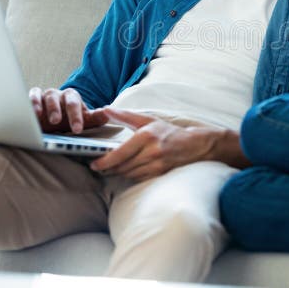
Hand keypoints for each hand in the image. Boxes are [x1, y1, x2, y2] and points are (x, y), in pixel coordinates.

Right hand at [29, 87, 108, 133]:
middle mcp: (58, 94)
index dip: (76, 116)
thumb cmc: (69, 120)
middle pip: (58, 98)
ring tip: (42, 118)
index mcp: (72, 98)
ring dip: (44, 106)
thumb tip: (108, 114)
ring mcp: (45, 95)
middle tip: (57, 121)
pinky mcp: (33, 98)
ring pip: (44, 96)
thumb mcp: (83, 120)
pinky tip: (32, 113)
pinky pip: (32, 96)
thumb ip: (95, 117)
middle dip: (57, 109)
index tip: (77, 129)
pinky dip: (32, 103)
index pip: (74, 104)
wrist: (52, 122)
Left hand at [89, 107, 217, 180]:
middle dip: (108, 168)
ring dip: (118, 172)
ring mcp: (156, 164)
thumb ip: (124, 115)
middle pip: (122, 166)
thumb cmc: (168, 132)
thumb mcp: (147, 120)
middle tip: (98, 167)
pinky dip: (130, 175)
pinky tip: (127, 170)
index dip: (104, 161)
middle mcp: (151, 151)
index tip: (94, 164)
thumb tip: (105, 109)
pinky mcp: (160, 174)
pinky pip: (138, 178)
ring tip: (110, 168)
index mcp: (146, 136)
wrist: (194, 145)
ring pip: (129, 174)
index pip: (120, 153)